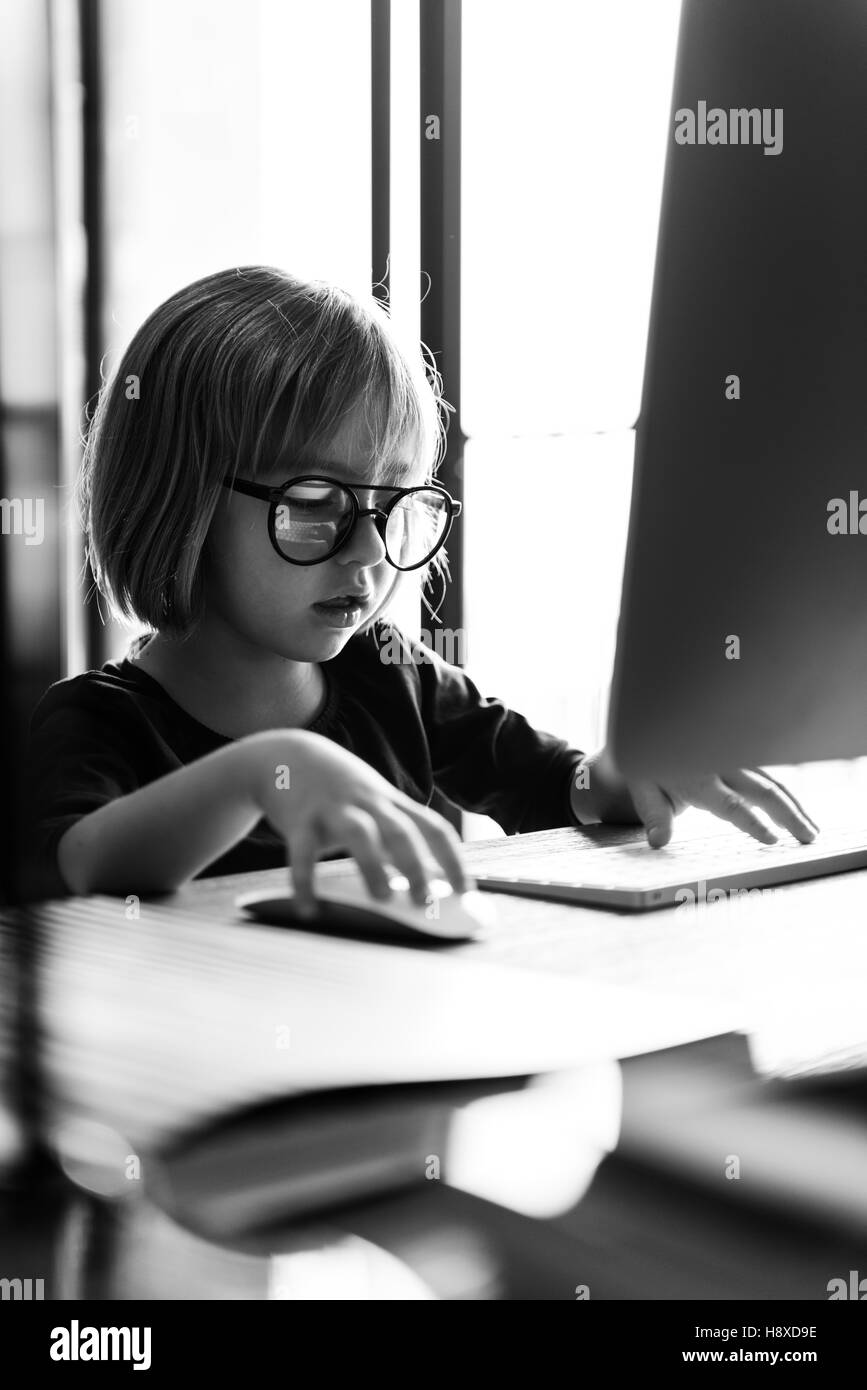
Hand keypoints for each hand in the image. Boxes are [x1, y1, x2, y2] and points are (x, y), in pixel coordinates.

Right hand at [245, 730, 469, 912]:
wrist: (284, 754)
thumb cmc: (337, 789)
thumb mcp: (372, 804)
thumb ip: (396, 838)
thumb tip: (431, 877)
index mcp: (390, 802)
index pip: (432, 827)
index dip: (453, 859)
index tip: (467, 892)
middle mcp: (366, 802)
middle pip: (400, 830)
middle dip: (417, 865)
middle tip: (426, 902)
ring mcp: (332, 808)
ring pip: (359, 833)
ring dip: (373, 865)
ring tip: (383, 897)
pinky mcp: (299, 819)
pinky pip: (301, 852)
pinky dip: (305, 882)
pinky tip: (310, 910)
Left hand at [571, 746, 819, 847]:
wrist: (644, 731)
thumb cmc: (642, 765)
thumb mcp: (642, 788)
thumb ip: (654, 816)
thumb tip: (658, 842)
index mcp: (697, 777)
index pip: (731, 804)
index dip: (753, 822)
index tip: (773, 839)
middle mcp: (720, 766)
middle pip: (763, 790)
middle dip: (789, 814)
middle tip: (809, 838)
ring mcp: (732, 760)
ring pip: (770, 782)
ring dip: (793, 806)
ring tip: (811, 830)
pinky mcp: (737, 758)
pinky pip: (765, 775)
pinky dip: (784, 794)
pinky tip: (798, 812)